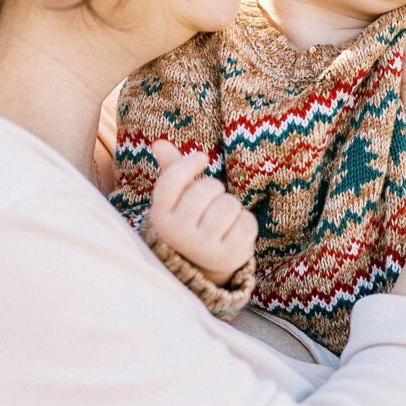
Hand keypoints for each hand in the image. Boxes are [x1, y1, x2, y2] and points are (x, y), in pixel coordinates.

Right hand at [148, 140, 257, 284]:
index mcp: (161, 216)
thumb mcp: (179, 198)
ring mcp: (202, 247)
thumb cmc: (192, 218)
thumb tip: (159, 143)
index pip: (171, 181)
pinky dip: (246, 220)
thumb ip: (172, 170)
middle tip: (212, 199)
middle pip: (205, 190)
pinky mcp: (227, 256)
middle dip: (214, 188)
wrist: (204, 263)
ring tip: (223, 217)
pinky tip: (235, 230)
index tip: (203, 157)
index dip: (188, 164)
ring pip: (229, 205)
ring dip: (232, 205)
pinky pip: (246, 222)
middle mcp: (177, 234)